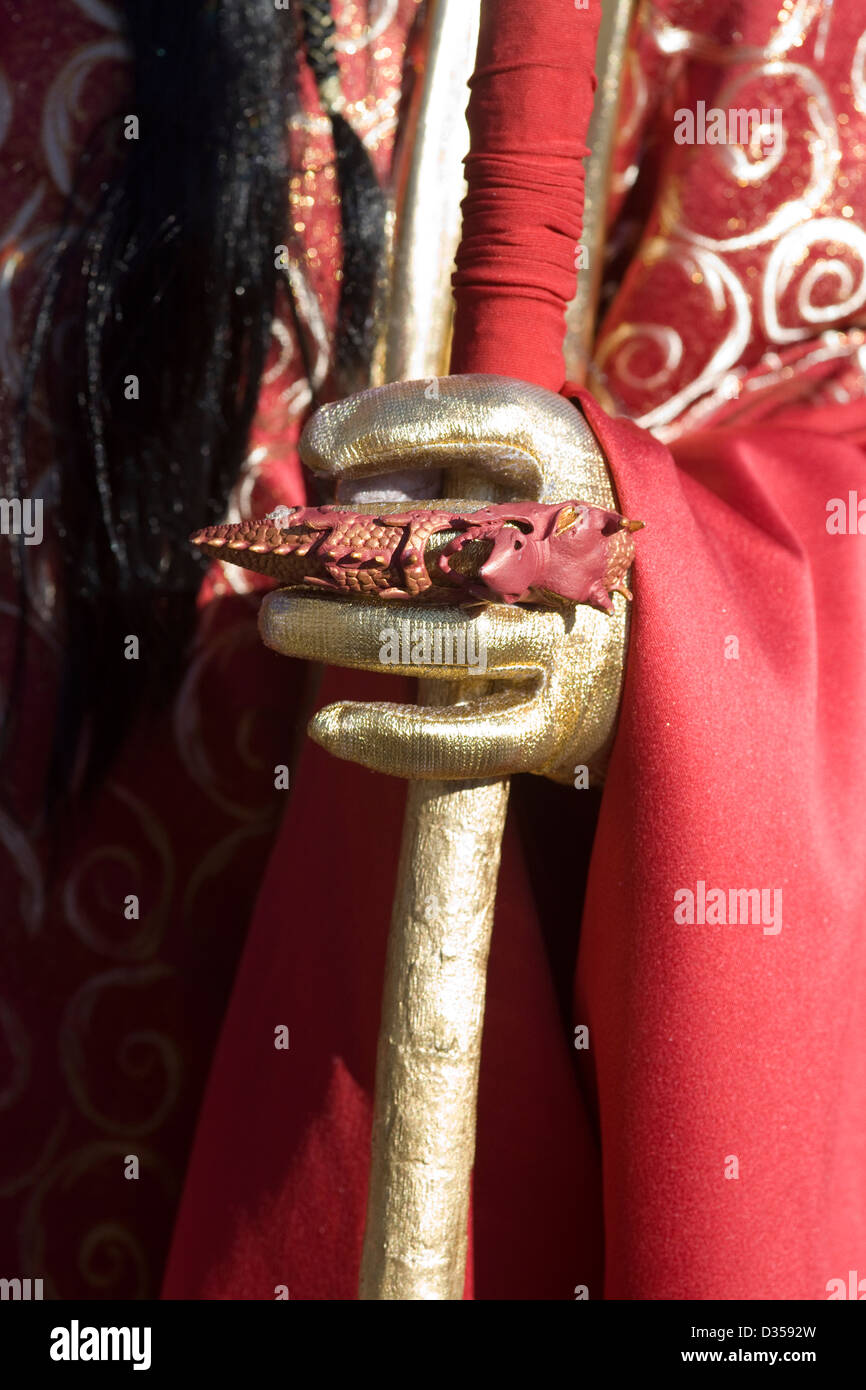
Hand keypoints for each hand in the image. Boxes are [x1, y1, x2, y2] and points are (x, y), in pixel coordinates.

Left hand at [259, 374, 630, 783]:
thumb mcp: (507, 484)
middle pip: (457, 538)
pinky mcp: (557, 726)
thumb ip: (429, 475)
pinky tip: (325, 727)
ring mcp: (575, 647)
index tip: (317, 444)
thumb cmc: (540, 550)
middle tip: (273, 554)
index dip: (397, 424)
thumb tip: (337, 501)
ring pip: (448, 642)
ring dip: (348, 634)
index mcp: (576, 468)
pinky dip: (389, 738)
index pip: (492, 417)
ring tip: (277, 622)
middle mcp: (581, 556)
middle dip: (351, 546)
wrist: (652, 653)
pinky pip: (464, 741)